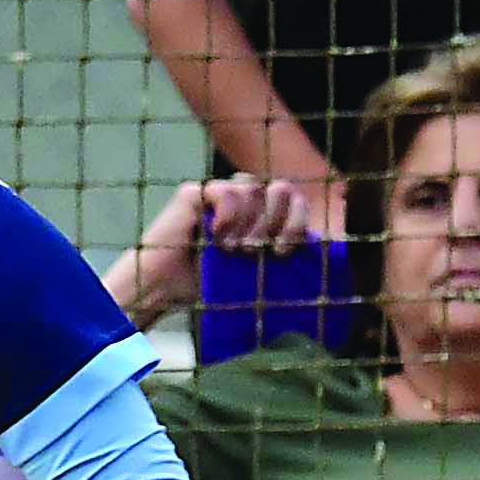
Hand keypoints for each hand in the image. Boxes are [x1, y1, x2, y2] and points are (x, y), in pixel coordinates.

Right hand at [108, 175, 317, 325]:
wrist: (162, 291)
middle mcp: (242, 201)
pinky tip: (216, 238)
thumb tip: (317, 249)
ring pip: (254, 188)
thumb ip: (278, 255)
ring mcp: (219, 194)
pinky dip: (228, 217)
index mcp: (261, 217)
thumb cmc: (206, 289)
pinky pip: (226, 191)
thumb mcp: (253, 273)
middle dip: (276, 223)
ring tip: (233, 252)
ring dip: (248, 225)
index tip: (282, 253)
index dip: (296, 222)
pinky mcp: (195, 193)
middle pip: (280, 188)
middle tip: (257, 253)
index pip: (294, 200)